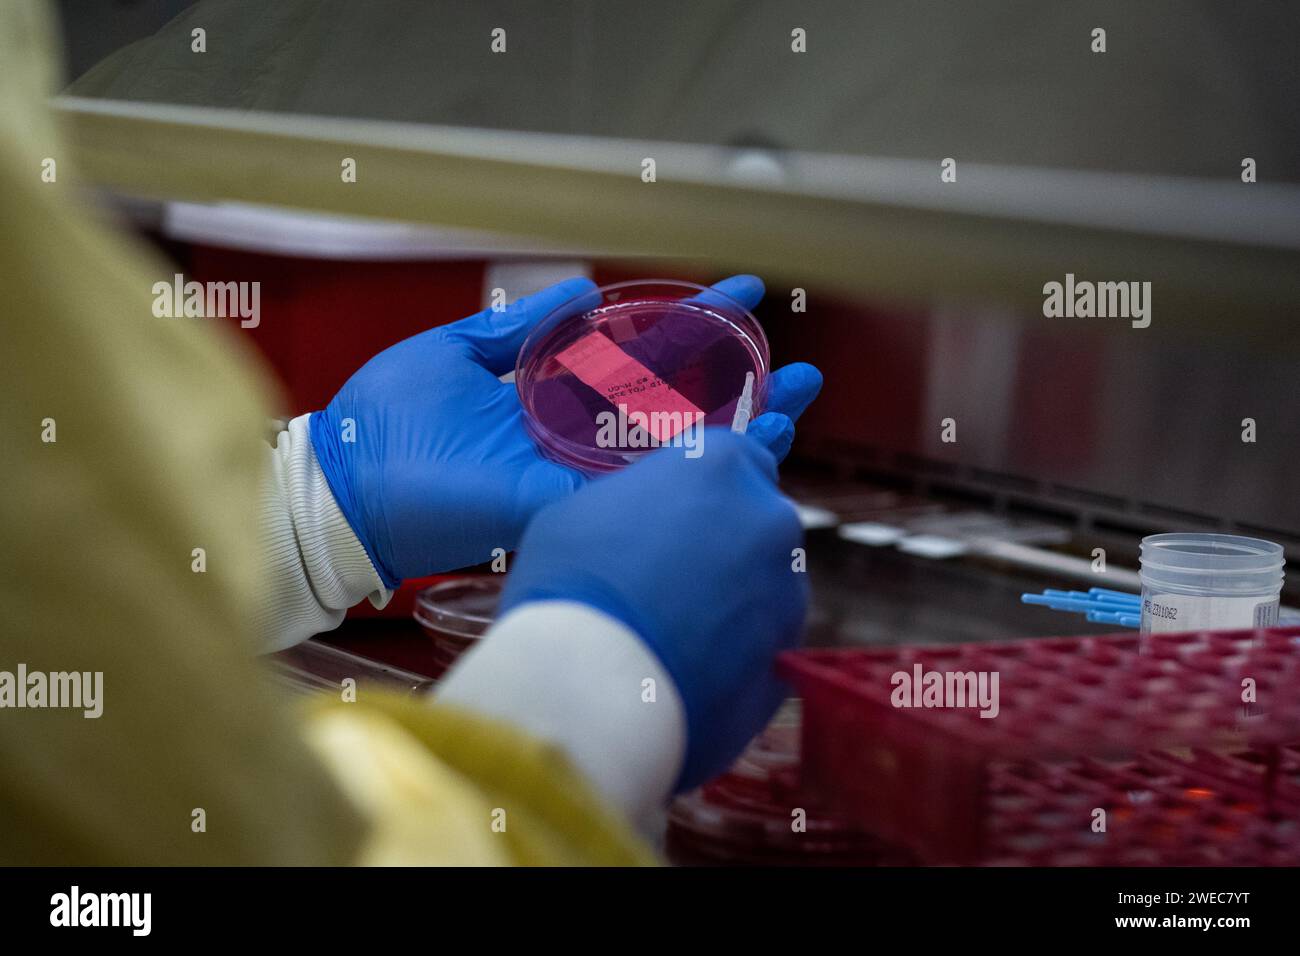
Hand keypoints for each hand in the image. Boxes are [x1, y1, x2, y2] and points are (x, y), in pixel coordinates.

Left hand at [310, 276, 821, 586]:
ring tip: (804, 392)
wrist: (348, 481)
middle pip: (678, 407)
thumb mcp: (456, 352)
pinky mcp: (576, 500)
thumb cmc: (385, 418)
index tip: (744, 293)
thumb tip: (582, 293)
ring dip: (746, 421)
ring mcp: (582, 473)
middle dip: (742, 383)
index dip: (696, 325)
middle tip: (803, 365)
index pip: (642, 357)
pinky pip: (651, 482)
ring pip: (680, 447)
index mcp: (555, 399)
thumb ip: (522, 330)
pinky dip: (708, 463)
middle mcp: (580, 438)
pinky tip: (762, 442)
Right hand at [497, 431, 807, 789]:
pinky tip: (693, 673)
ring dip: (735, 601)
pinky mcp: (791, 652)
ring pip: (767, 585)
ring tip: (677, 637)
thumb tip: (648, 522)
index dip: (705, 490)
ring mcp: (789, 588)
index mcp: (719, 464)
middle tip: (670, 580)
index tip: (678, 516)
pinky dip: (739, 653)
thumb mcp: (583, 512)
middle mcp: (770, 516)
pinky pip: (766, 643)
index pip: (736, 457)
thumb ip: (636, 503)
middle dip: (723, 544)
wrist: (590, 687)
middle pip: (756, 522)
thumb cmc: (569, 582)